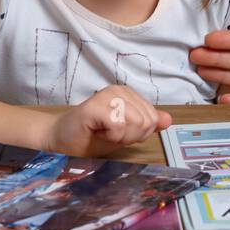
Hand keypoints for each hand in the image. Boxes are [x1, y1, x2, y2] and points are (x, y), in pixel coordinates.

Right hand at [44, 85, 171, 155]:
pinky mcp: (96, 105)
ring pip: (136, 123)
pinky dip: (111, 137)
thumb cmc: (92, 137)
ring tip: (104, 132)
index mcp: (129, 94)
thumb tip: (168, 119)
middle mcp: (120, 90)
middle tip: (109, 134)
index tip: (118, 133)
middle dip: (130, 136)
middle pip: (147, 121)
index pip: (153, 118)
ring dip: (120, 137)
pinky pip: (119, 126)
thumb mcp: (126, 133)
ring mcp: (108, 95)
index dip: (138, 134)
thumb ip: (147, 125)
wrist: (60, 139)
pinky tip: (97, 132)